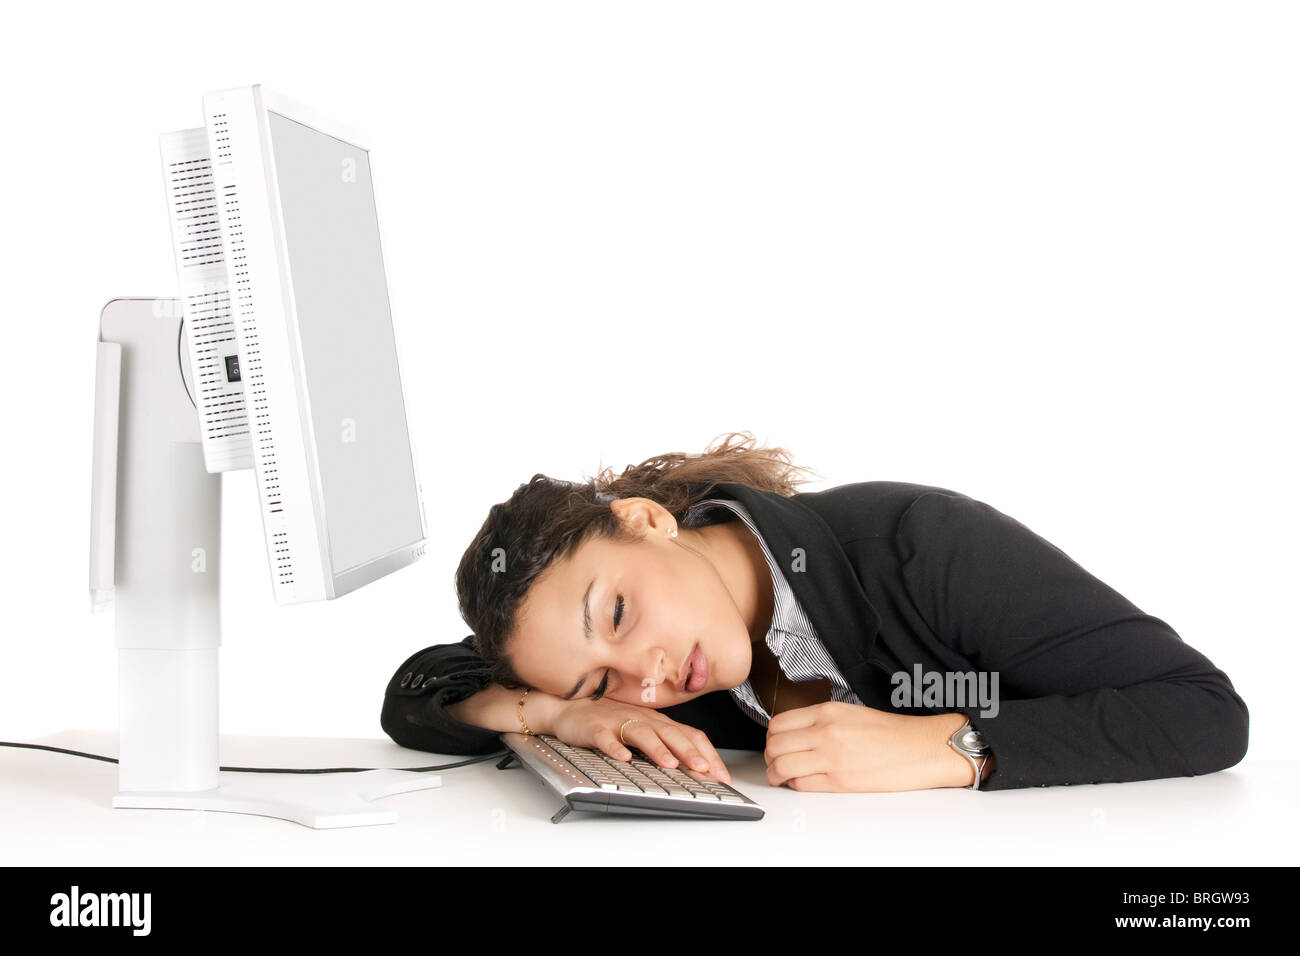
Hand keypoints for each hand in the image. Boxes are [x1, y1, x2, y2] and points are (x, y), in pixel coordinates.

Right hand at [552, 697, 732, 783]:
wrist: (570, 708)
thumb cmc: (609, 721)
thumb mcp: (642, 731)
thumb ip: (665, 745)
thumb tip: (695, 768)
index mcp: (657, 721)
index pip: (690, 734)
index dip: (708, 753)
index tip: (722, 775)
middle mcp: (642, 719)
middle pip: (670, 732)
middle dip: (689, 752)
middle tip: (704, 770)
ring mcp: (618, 721)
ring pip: (641, 733)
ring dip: (657, 749)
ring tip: (670, 764)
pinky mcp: (595, 728)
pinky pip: (605, 738)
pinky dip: (615, 748)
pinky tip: (623, 758)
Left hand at [764, 703, 971, 791]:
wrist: (920, 748)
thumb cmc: (891, 733)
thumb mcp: (850, 713)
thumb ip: (820, 721)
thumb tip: (793, 734)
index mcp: (827, 712)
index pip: (778, 724)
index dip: (771, 737)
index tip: (775, 743)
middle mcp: (826, 732)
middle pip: (774, 745)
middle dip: (769, 756)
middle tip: (774, 761)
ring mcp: (832, 757)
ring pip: (781, 766)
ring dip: (776, 774)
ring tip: (781, 776)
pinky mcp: (840, 782)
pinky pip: (801, 785)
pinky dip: (794, 785)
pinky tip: (801, 783)